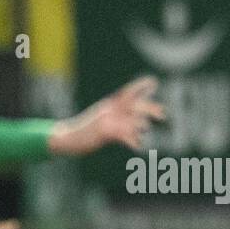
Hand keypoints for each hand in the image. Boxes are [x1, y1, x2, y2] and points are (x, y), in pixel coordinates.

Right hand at [49, 76, 164, 155]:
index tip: (153, 81)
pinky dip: (132, 141)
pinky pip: (123, 135)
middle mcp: (109, 110)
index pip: (126, 92)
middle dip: (148, 107)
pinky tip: (138, 147)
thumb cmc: (86, 131)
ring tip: (143, 130)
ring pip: (130, 119)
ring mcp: (106, 119)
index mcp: (109, 106)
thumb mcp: (104, 122)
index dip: (140, 86)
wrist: (65, 138)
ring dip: (139, 125)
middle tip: (163, 114)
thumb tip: (142, 125)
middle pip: (132, 104)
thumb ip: (121, 121)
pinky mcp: (103, 132)